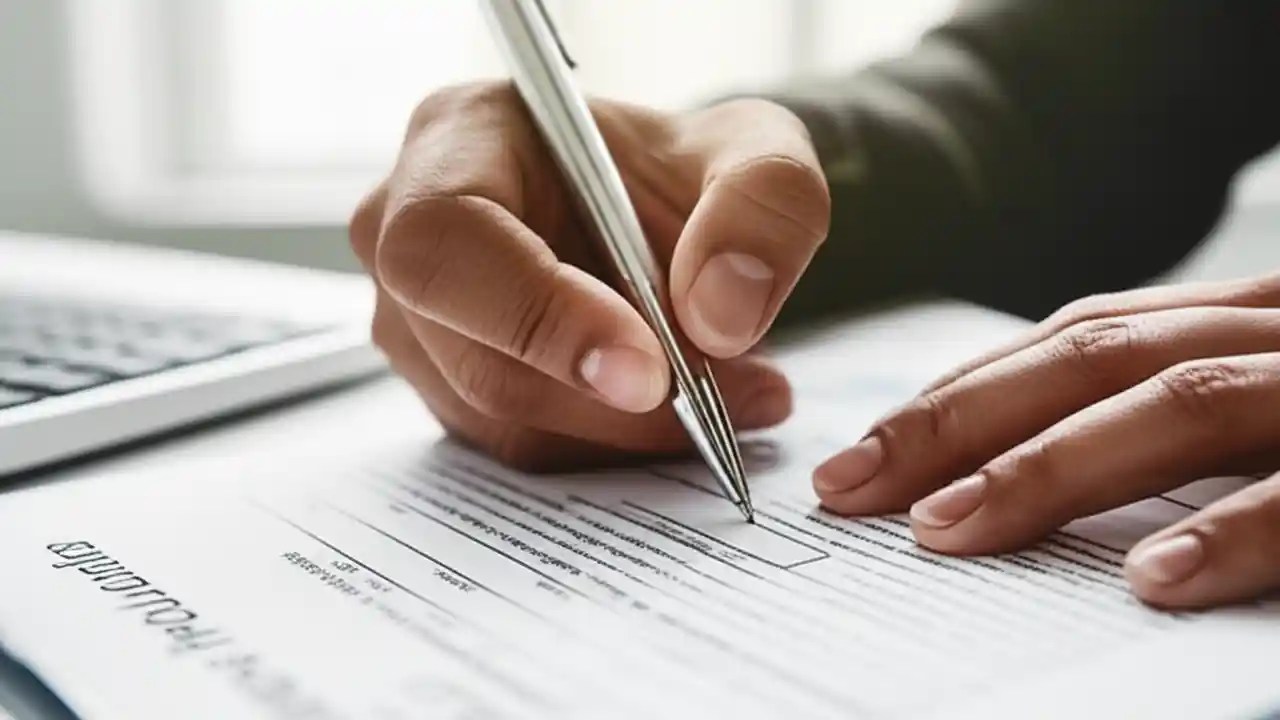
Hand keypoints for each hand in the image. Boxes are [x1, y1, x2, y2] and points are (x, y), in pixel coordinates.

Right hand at [349, 82, 829, 469]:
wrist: (672, 219)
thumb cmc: (689, 170)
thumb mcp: (760, 151)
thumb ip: (762, 206)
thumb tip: (720, 315)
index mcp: (456, 140)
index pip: (446, 243)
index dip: (536, 316)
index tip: (647, 370)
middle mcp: (407, 234)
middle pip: (475, 358)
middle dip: (609, 400)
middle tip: (730, 396)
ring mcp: (418, 321)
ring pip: (502, 419)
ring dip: (624, 430)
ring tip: (734, 397)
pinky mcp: (450, 386)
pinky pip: (523, 445)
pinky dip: (612, 446)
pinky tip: (684, 412)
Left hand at [812, 274, 1279, 608]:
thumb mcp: (1262, 405)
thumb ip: (1161, 418)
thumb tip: (1006, 475)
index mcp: (1234, 323)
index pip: (1075, 342)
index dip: (961, 394)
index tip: (863, 454)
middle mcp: (1270, 335)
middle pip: (1095, 360)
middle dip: (960, 423)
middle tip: (854, 486)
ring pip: (1178, 402)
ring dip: (1049, 467)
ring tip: (944, 527)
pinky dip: (1224, 531)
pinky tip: (1146, 577)